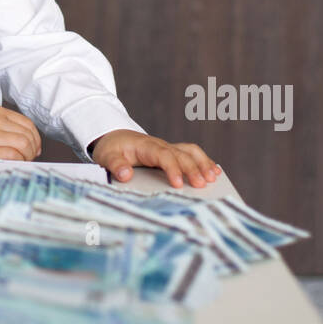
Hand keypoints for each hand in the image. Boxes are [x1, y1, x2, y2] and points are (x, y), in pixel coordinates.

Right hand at [0, 105, 41, 160]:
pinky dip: (18, 160)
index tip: (36, 146)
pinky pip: (11, 155)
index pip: (27, 123)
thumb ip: (5, 123)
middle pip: (27, 135)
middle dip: (34, 148)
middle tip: (31, 155)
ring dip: (28, 155)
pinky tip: (15, 162)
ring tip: (24, 159)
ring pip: (23, 144)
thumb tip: (28, 140)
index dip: (36, 137)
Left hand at [89, 130, 221, 187]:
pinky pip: (191, 153)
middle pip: (181, 154)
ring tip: (213, 179)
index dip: (172, 168)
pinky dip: (204, 161)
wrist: (114, 138)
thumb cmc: (112, 149)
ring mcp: (168, 148)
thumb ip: (115, 165)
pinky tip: (215, 172)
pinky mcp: (172, 153)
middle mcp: (160, 145)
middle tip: (201, 186)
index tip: (177, 184)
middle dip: (192, 169)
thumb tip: (125, 175)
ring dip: (202, 164)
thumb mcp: (106, 156)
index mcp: (145, 147)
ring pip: (190, 152)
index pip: (162, 155)